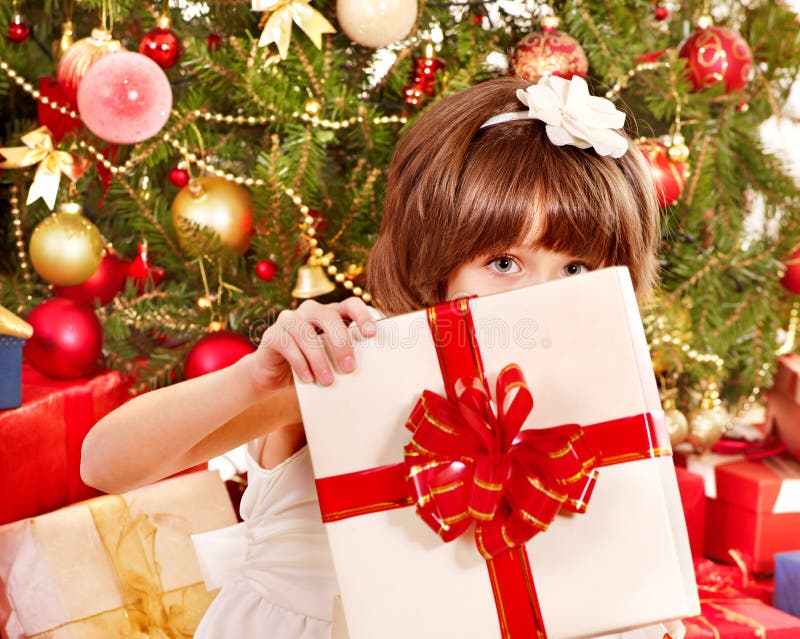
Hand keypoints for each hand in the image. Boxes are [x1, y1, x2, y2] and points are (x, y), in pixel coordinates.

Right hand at [251, 297, 376, 390]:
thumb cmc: (311, 367)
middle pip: (329, 316)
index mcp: (330, 313)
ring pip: (306, 332)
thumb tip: (373, 372)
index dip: (362, 315)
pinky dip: (300, 363)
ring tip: (328, 381)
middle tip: (349, 368)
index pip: (350, 304)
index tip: (371, 334)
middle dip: (341, 342)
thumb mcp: (332, 361)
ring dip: (319, 359)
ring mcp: (289, 320)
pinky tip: (308, 378)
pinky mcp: (272, 334)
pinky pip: (287, 344)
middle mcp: (310, 311)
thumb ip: (346, 357)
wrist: (274, 378)